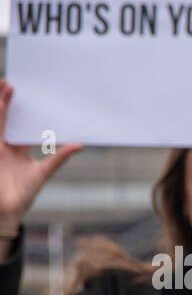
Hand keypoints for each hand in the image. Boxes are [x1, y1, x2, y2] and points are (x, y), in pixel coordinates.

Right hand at [0, 79, 83, 232]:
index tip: (24, 92)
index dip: (18, 108)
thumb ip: (59, 157)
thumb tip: (79, 144)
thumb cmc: (25, 194)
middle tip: (9, 83)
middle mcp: (4, 145)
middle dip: (4, 100)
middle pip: (2, 118)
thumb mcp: (44, 172)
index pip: (17, 123)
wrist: (7, 211)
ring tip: (1, 88)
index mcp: (17, 148)